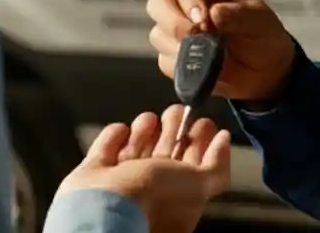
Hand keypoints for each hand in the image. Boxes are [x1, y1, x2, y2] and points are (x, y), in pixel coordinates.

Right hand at [54, 105, 232, 232]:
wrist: (105, 208)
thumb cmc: (154, 200)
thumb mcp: (199, 183)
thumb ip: (217, 164)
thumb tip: (225, 140)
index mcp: (177, 199)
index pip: (192, 166)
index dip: (200, 143)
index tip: (203, 123)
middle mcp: (149, 192)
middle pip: (165, 154)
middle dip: (175, 130)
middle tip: (179, 111)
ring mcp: (120, 182)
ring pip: (137, 148)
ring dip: (146, 129)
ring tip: (151, 119)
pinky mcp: (95, 172)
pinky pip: (106, 147)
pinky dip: (115, 136)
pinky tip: (122, 129)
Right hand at [147, 0, 296, 101]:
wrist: (265, 71)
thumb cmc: (263, 36)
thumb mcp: (260, 22)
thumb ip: (238, 15)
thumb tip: (214, 13)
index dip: (190, 0)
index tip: (203, 20)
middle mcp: (187, 4)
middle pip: (159, 4)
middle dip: (173, 23)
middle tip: (195, 38)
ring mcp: (177, 31)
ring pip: (158, 34)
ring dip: (178, 48)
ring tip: (206, 57)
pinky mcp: (175, 57)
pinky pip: (165, 62)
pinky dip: (181, 68)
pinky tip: (203, 69)